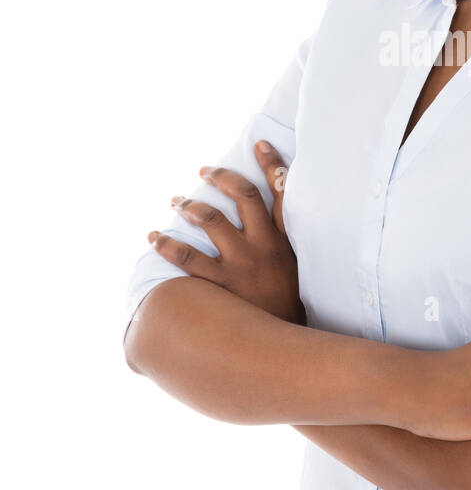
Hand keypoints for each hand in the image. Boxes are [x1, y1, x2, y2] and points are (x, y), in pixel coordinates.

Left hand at [146, 139, 305, 322]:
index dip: (273, 165)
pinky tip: (154, 238)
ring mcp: (241, 264)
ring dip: (190, 204)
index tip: (260, 145)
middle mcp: (264, 246)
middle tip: (205, 170)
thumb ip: (285, 244)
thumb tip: (272, 222)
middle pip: (243, 196)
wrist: (287, 344)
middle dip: (222, 178)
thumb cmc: (288, 306)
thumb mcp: (297, 269)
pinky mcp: (221, 286)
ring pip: (211, 220)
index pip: (283, 192)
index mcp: (285, 240)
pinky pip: (188, 259)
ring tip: (176, 200)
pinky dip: (167, 245)